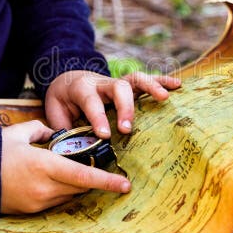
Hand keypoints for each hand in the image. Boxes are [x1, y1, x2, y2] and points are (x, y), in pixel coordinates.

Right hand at [0, 120, 130, 213]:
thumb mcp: (19, 132)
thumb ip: (41, 129)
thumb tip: (52, 133)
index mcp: (44, 166)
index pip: (83, 176)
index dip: (107, 181)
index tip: (125, 184)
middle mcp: (44, 188)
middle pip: (81, 186)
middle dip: (92, 178)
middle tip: (100, 167)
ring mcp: (37, 202)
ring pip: (69, 195)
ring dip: (76, 184)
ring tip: (73, 170)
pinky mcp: (31, 210)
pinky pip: (55, 201)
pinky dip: (61, 191)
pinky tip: (55, 180)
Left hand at [44, 70, 180, 137]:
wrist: (66, 79)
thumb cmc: (63, 102)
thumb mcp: (55, 114)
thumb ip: (65, 131)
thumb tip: (75, 154)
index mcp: (81, 89)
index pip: (91, 102)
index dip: (98, 118)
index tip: (104, 135)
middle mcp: (102, 83)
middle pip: (117, 88)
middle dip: (125, 108)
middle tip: (127, 128)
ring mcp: (117, 82)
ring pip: (135, 79)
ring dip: (151, 87)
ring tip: (165, 98)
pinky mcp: (128, 84)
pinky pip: (146, 79)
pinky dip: (162, 80)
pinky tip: (177, 86)